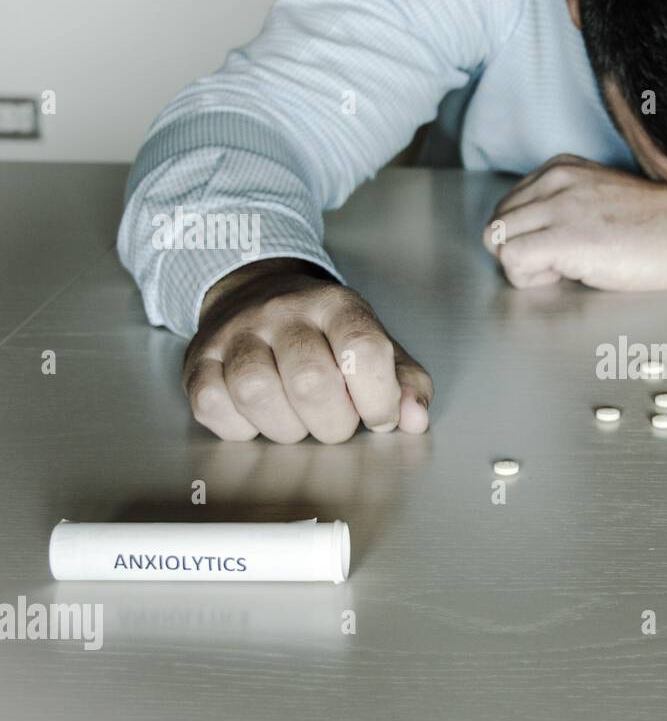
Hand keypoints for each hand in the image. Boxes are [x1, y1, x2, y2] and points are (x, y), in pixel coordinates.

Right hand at [182, 259, 432, 443]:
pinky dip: (240, 427)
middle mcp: (283, 312)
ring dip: (286, 428)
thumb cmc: (326, 334)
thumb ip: (406, 382)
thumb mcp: (378, 346)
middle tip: (338, 422)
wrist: (257, 293)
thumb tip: (415, 419)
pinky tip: (260, 418)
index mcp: (337, 305)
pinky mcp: (198, 358)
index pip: (364, 350)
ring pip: (256, 392)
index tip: (379, 416)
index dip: (378, 399)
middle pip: (310, 381)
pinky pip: (212, 404)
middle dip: (334, 423)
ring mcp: (236, 333)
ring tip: (300, 421)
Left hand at [483, 155, 666, 289]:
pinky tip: (564, 276)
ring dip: (523, 264)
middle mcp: (555, 181)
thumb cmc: (656, 228)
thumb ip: (562, 208)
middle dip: (519, 250)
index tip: (560, 248)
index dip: (526, 236)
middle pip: (496, 223)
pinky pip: (511, 259)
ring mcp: (558, 206)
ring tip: (563, 269)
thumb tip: (535, 239)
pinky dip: (529, 276)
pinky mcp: (565, 237)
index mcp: (561, 169)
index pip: (509, 206)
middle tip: (559, 264)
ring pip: (496, 239)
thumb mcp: (599, 201)